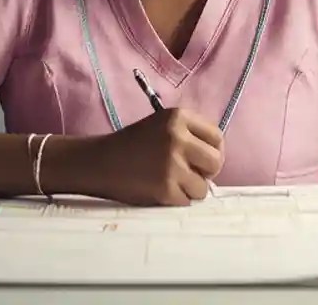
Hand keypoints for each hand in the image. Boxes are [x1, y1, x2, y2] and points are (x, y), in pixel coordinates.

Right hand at [87, 108, 223, 205]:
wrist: (100, 162)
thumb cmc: (133, 144)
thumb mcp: (162, 125)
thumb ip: (190, 134)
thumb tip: (217, 157)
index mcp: (178, 117)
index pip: (217, 137)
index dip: (212, 151)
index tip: (201, 159)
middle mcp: (177, 138)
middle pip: (216, 162)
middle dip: (206, 172)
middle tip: (191, 174)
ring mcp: (172, 164)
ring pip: (203, 187)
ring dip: (190, 189)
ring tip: (170, 182)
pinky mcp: (165, 188)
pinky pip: (186, 201)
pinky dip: (175, 200)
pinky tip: (159, 190)